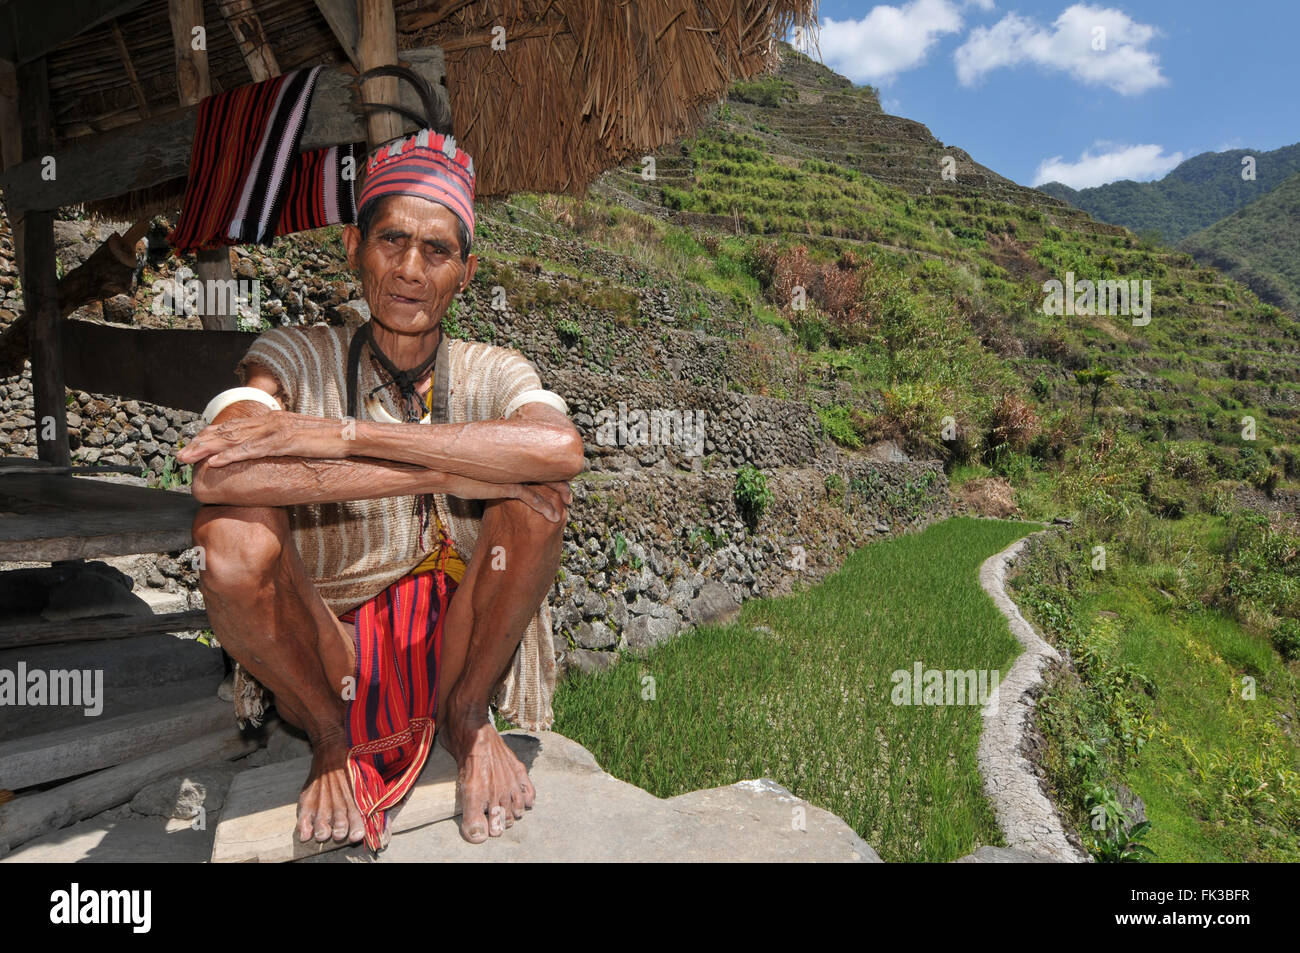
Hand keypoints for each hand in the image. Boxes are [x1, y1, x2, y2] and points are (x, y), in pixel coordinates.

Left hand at [176, 411, 349, 467]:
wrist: (350, 436)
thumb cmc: (329, 441)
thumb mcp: (301, 440)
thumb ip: (283, 442)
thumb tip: (273, 453)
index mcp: (273, 420)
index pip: (235, 427)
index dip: (211, 436)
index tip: (194, 446)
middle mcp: (270, 420)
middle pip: (228, 431)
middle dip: (201, 443)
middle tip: (180, 455)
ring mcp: (276, 429)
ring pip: (233, 439)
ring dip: (207, 450)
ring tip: (187, 458)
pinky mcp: (283, 441)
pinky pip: (251, 450)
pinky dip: (230, 456)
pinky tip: (214, 462)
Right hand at [437, 474, 571, 521]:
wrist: (448, 474)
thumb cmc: (461, 473)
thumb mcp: (482, 472)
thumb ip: (495, 471)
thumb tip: (497, 473)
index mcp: (511, 461)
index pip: (537, 465)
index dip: (551, 473)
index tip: (561, 481)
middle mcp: (515, 465)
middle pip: (546, 472)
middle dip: (560, 483)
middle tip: (569, 494)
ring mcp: (513, 475)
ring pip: (544, 484)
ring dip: (559, 494)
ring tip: (569, 503)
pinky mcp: (508, 486)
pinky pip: (533, 498)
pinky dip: (545, 507)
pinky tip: (555, 516)